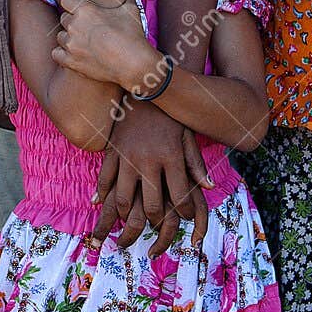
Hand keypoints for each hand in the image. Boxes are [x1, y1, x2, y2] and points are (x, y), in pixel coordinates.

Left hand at [51, 0, 152, 88]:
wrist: (133, 65)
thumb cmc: (133, 36)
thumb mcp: (130, 10)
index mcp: (85, 10)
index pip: (66, 0)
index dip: (73, 4)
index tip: (80, 9)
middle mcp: (74, 26)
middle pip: (64, 18)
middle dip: (73, 21)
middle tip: (87, 28)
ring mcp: (71, 45)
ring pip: (60, 36)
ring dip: (69, 38)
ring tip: (83, 42)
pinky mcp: (70, 62)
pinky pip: (56, 53)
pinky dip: (63, 53)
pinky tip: (74, 53)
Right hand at [90, 107, 212, 256]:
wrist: (146, 85)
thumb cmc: (171, 113)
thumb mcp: (188, 136)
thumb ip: (196, 163)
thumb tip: (210, 188)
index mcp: (170, 157)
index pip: (180, 197)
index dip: (187, 212)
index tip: (188, 216)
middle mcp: (148, 160)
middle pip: (151, 206)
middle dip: (156, 222)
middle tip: (160, 226)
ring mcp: (127, 156)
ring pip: (123, 198)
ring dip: (126, 216)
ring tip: (130, 221)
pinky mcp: (112, 150)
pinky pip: (105, 178)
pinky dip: (102, 194)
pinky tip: (102, 204)